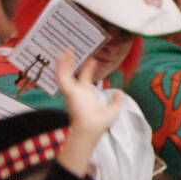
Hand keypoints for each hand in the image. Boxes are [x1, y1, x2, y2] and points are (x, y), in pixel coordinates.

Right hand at [54, 51, 120, 176]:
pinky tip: (63, 58)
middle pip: (73, 73)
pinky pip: (62, 77)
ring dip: (64, 62)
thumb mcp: (113, 110)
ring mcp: (71, 91)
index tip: (93, 59)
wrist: (91, 128)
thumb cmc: (99, 124)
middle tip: (73, 51)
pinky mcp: (68, 91)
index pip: (86, 77)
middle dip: (72, 62)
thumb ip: (116, 101)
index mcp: (86, 94)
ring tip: (67, 51)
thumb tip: (120, 93)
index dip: (89, 68)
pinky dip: (61, 67)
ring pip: (64, 73)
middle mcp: (77, 91)